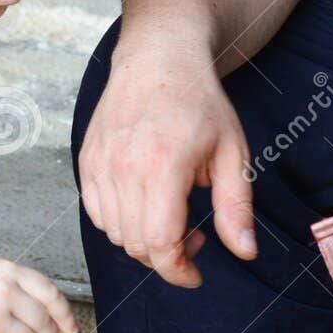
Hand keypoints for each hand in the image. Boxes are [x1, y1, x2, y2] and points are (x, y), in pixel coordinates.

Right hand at [79, 42, 255, 287]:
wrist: (158, 58)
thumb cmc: (199, 102)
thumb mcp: (232, 153)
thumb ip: (236, 207)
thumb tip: (245, 253)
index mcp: (162, 165)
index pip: (158, 243)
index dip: (178, 271)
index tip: (196, 275)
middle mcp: (123, 167)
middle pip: (135, 244)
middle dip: (167, 257)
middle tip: (195, 237)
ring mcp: (99, 163)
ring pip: (114, 233)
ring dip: (143, 240)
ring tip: (172, 215)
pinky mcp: (87, 160)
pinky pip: (97, 213)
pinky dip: (120, 222)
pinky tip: (146, 203)